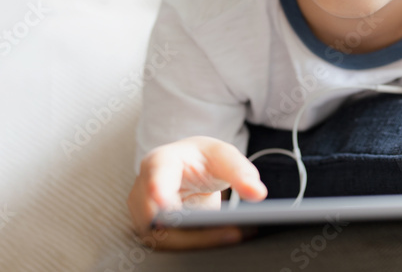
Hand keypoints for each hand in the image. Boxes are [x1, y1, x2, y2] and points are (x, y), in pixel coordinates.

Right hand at [127, 136, 267, 249]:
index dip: (157, 190)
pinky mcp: (153, 233)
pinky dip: (198, 245)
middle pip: (158, 217)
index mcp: (159, 163)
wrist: (191, 170)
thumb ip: (241, 172)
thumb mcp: (224, 156)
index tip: (164, 202)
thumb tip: (257, 193)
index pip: (155, 176)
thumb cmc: (202, 160)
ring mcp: (144, 215)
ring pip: (163, 238)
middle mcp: (144, 190)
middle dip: (191, 229)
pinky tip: (224, 239)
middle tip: (231, 232)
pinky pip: (172, 245)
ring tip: (234, 235)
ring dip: (198, 241)